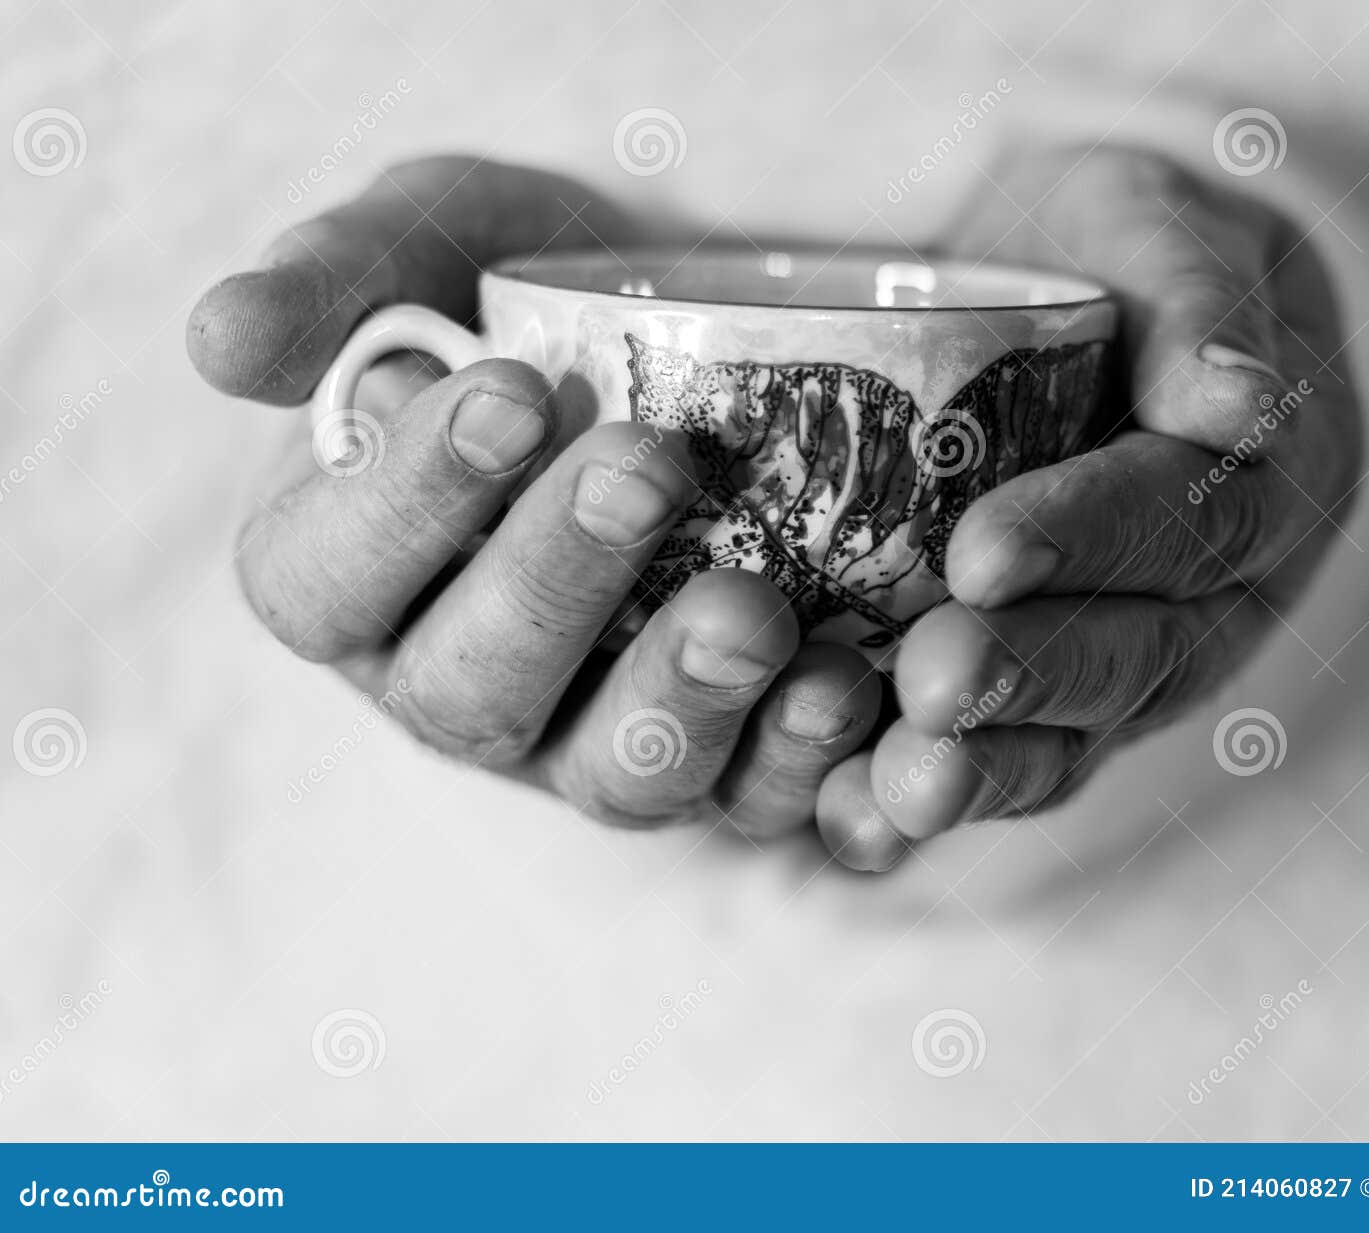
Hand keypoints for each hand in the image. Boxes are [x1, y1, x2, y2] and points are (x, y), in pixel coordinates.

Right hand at [190, 157, 879, 832]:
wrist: (694, 340)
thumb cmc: (533, 296)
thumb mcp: (431, 240)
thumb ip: (336, 280)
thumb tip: (217, 338)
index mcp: (347, 573)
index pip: (328, 577)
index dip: (408, 502)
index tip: (512, 396)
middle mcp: (450, 680)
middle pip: (472, 690)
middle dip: (556, 584)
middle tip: (645, 465)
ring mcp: (581, 739)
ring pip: (610, 776)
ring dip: (679, 700)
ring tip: (749, 608)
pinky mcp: (706, 761)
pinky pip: (744, 796)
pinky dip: (794, 759)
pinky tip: (843, 686)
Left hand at [815, 144, 1366, 870]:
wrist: (1057, 314)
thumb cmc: (1103, 250)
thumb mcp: (1147, 221)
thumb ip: (1194, 293)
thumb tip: (1237, 398)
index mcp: (1271, 474)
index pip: (1196, 514)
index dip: (1098, 538)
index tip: (983, 550)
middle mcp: (1214, 596)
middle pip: (1140, 653)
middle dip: (1036, 674)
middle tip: (934, 680)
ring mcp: (1131, 665)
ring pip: (1078, 739)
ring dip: (992, 769)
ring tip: (901, 785)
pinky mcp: (1048, 708)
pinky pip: (1006, 767)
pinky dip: (934, 799)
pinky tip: (857, 816)